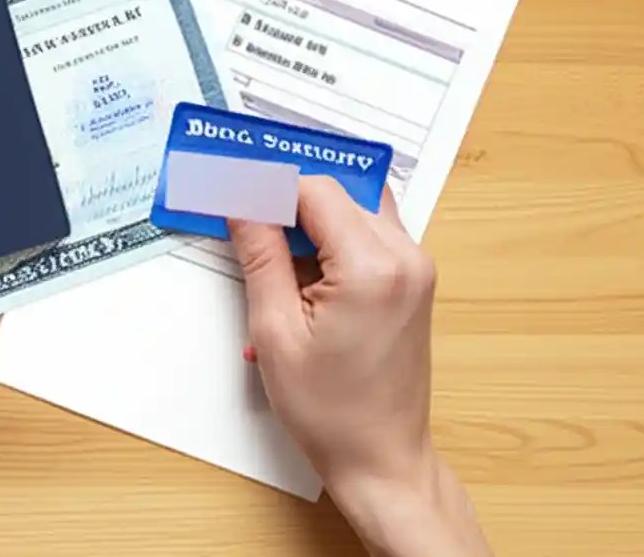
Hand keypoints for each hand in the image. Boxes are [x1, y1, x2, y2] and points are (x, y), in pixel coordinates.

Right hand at [229, 177, 489, 556]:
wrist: (381, 459)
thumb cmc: (330, 411)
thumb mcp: (275, 332)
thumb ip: (260, 255)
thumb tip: (240, 203)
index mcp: (372, 267)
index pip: (314, 189)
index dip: (265, 184)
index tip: (228, 187)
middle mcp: (405, 257)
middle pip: (340, 189)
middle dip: (287, 193)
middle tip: (242, 206)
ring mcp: (416, 268)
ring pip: (356, 206)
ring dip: (309, 215)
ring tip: (266, 244)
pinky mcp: (413, 281)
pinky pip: (369, 234)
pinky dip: (330, 238)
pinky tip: (296, 270)